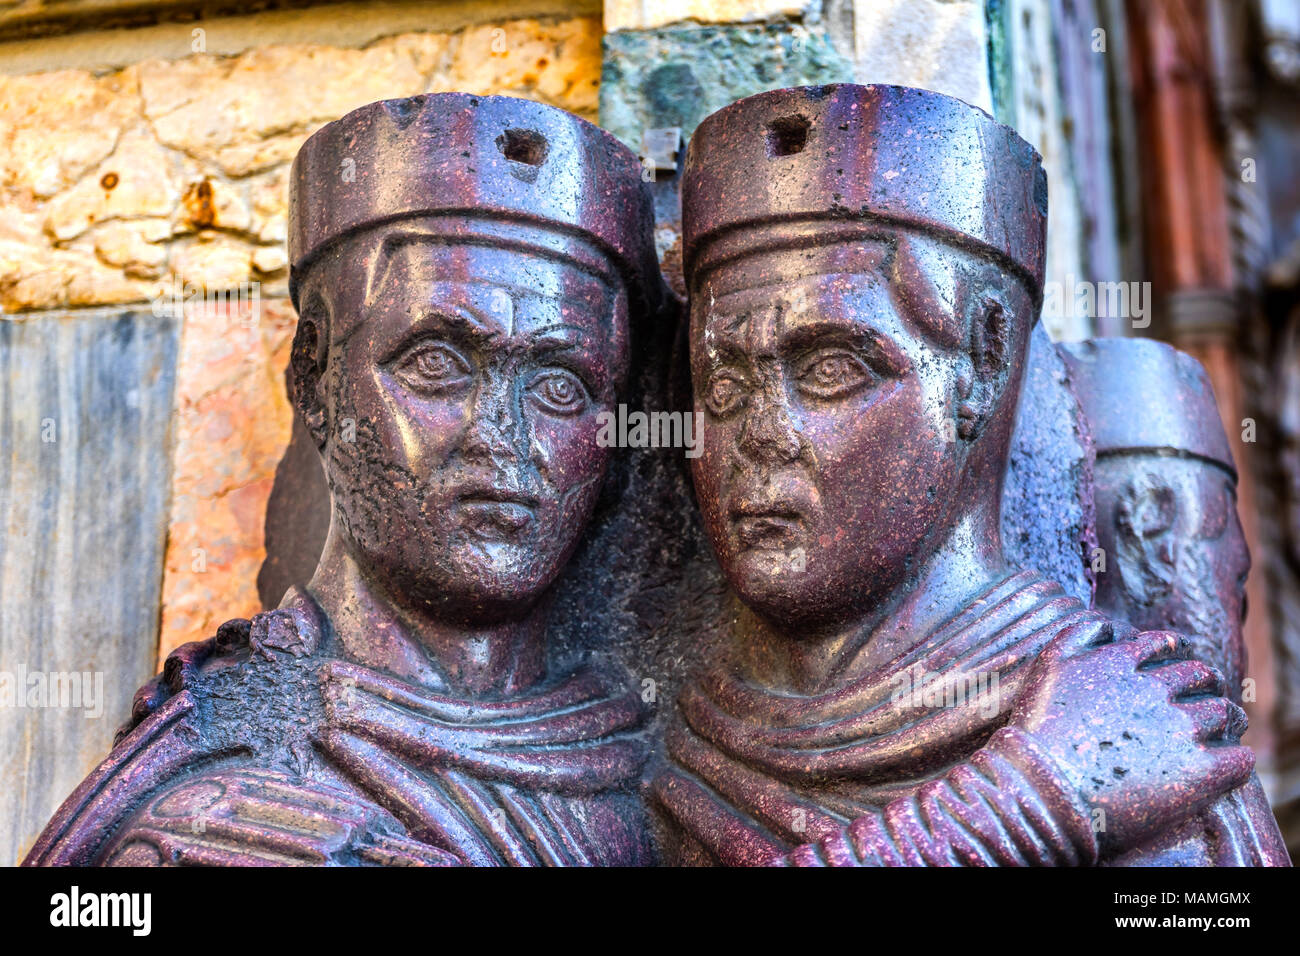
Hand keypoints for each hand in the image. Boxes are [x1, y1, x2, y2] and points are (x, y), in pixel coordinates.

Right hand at [1011, 621, 1252, 855]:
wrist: (1042, 789)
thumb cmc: (1037, 730)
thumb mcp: (1047, 665)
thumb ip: (1078, 633)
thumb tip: (1110, 624)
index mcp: (1122, 662)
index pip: (1164, 644)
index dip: (1173, 652)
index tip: (1175, 662)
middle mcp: (1156, 689)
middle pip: (1201, 676)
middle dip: (1206, 682)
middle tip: (1205, 695)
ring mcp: (1180, 728)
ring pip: (1224, 713)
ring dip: (1227, 717)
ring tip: (1227, 726)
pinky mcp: (1198, 771)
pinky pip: (1238, 759)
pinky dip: (1237, 758)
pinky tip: (1229, 762)